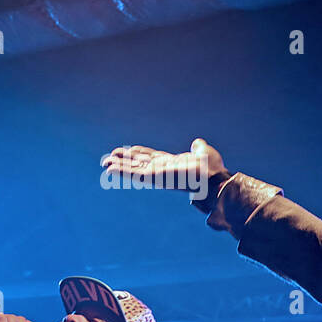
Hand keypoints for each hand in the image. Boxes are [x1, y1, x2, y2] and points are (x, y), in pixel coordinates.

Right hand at [102, 138, 227, 205]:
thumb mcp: (204, 152)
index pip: (150, 157)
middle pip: (139, 164)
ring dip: (119, 167)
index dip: (138, 154)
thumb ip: (199, 147)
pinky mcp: (155, 178)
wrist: (216, 177)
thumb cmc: (213, 168)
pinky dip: (123, 172)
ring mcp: (158, 174)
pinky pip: (136, 175)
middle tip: (109, 158)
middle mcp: (163, 169)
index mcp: (172, 163)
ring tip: (105, 163)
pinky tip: (110, 169)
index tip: (126, 150)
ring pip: (134, 170)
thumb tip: (198, 143)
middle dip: (124, 161)